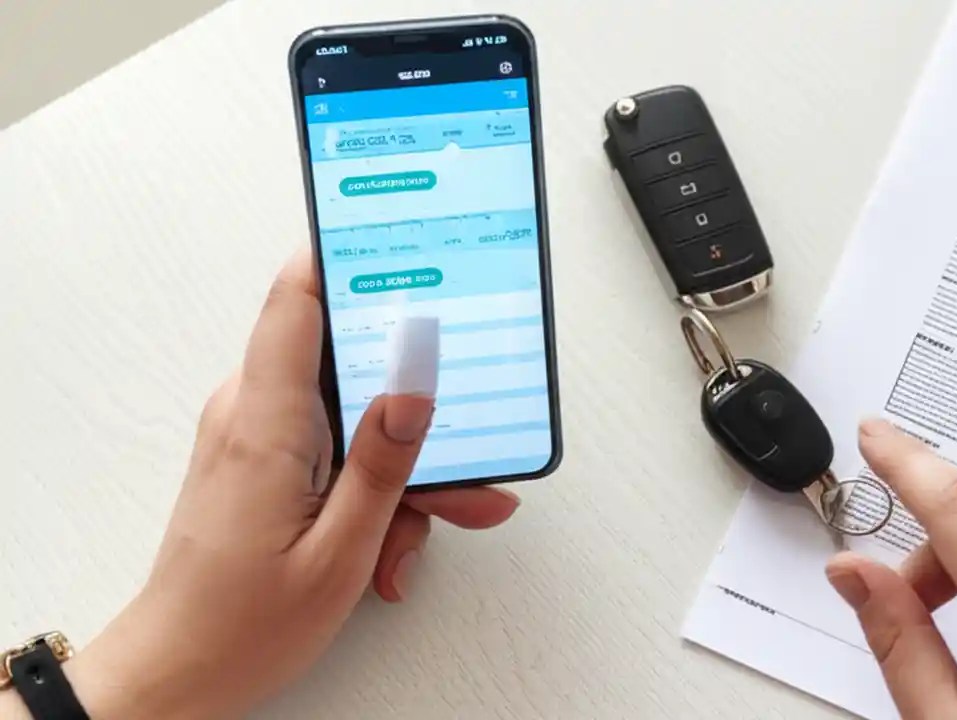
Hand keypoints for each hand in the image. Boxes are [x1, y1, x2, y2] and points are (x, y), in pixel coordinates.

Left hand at [60, 250, 519, 719]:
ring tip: (414, 536)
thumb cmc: (240, 625)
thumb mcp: (338, 551)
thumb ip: (383, 461)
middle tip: (464, 473)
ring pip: (352, 412)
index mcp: (266, 421)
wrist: (177, 671)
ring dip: (397, 467)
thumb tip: (416, 384)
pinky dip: (371, 482)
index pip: (299, 298)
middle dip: (415, 412)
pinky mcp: (264, 456)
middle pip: (351, 366)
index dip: (350, 257)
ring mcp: (256, 433)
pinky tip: (388, 540)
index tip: (407, 244)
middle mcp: (253, 412)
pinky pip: (333, 442)